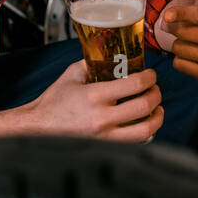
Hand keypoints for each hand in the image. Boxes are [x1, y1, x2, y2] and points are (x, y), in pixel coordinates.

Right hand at [21, 59, 162, 142]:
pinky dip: (147, 132)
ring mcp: (105, 135)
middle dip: (156, 94)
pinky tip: (145, 123)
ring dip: (157, 117)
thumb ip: (94, 62)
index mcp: (94, 96)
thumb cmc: (55, 99)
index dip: (150, 77)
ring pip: (145, 130)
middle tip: (155, 88)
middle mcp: (101, 118)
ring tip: (157, 108)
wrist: (40, 125)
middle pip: (144, 106)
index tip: (151, 73)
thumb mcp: (73, 73)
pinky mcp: (106, 145)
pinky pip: (135, 142)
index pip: (134, 84)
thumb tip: (114, 52)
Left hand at [156, 0, 197, 81]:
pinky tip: (189, 51)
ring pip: (181, 50)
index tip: (167, 14)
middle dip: (176, 28)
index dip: (181, 14)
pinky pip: (181, 66)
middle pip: (185, 34)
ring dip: (177, 43)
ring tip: (186, 37)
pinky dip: (179, 59)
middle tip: (179, 24)